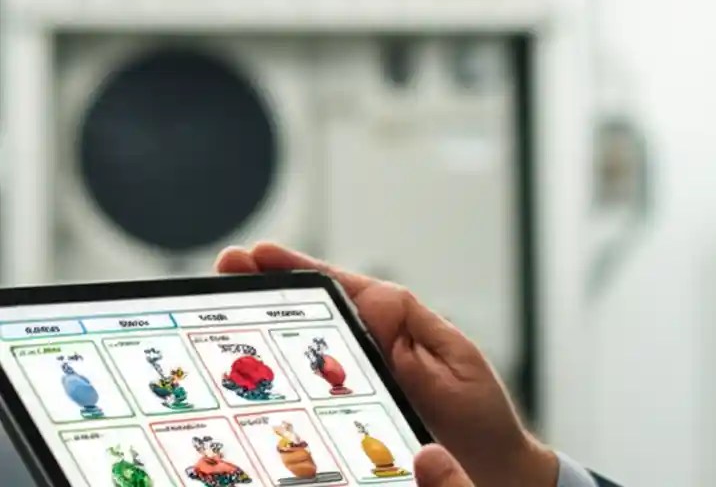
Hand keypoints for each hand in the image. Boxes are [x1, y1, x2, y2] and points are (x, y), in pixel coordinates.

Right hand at [215, 242, 558, 486]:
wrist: (492, 471)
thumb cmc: (480, 419)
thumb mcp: (455, 365)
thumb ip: (416, 332)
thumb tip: (375, 300)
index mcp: (398, 326)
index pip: (342, 288)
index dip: (299, 268)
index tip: (259, 254)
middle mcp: (372, 349)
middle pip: (311, 311)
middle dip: (266, 288)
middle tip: (225, 268)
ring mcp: (358, 381)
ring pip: (301, 350)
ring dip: (261, 330)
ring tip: (220, 307)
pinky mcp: (350, 414)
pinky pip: (306, 394)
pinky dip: (276, 381)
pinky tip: (245, 378)